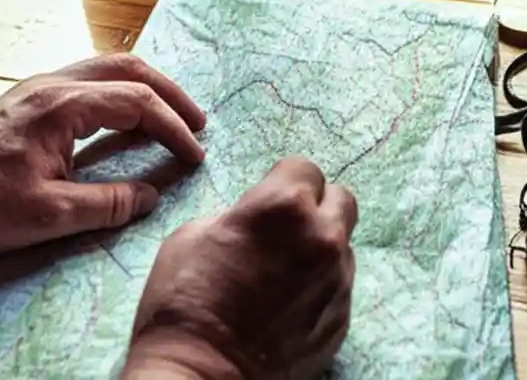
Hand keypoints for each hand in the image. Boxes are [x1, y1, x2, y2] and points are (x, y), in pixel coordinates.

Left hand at [0, 53, 207, 255]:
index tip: (195, 157)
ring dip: (144, 89)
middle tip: (199, 122)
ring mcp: (35, 89)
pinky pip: (86, 82)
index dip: (174, 128)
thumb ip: (109, 204)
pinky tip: (123, 121)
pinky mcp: (24, 102)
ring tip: (171, 116)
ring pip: (105, 69)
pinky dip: (118, 94)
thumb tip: (152, 196)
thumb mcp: (49, 215)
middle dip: (170, 93)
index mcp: (61, 105)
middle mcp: (51, 85)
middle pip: (127, 68)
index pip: (137, 103)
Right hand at [122, 157, 357, 379]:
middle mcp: (321, 238)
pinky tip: (287, 304)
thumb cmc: (183, 303)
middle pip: (342, 198)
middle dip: (316, 206)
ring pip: (343, 245)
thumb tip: (258, 218)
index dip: (284, 180)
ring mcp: (337, 281)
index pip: (305, 167)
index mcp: (283, 206)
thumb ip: (240, 214)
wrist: (199, 376)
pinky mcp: (342, 319)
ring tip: (283, 273)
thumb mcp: (193, 235)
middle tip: (287, 227)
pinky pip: (339, 286)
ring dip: (319, 248)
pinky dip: (319, 286)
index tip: (270, 195)